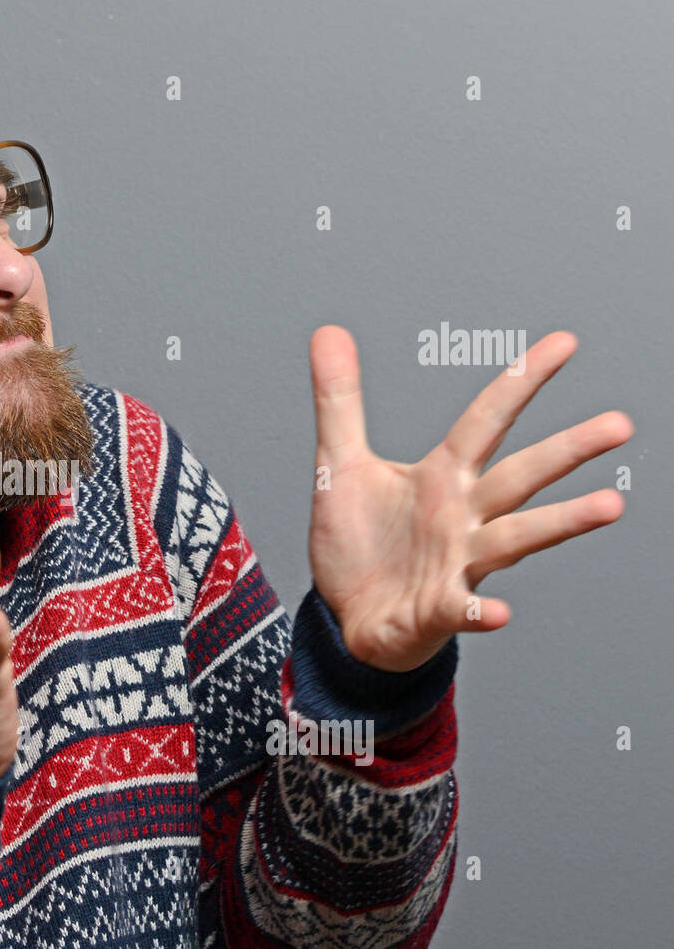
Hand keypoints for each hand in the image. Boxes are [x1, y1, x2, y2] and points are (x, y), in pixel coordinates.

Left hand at [307, 326, 632, 671]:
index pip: (487, 420)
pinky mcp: (437, 610)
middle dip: (568, 450)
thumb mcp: (337, 464)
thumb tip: (328, 332)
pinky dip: (482, 611)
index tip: (565, 343)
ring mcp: (456, 564)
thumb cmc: (359, 544)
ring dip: (560, 523)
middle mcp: (463, 517)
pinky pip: (464, 609)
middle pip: (520, 476)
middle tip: (620, 424)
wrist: (348, 616)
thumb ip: (339, 401)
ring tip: (609, 505)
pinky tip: (500, 612)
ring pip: (514, 538)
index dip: (521, 381)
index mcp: (442, 477)